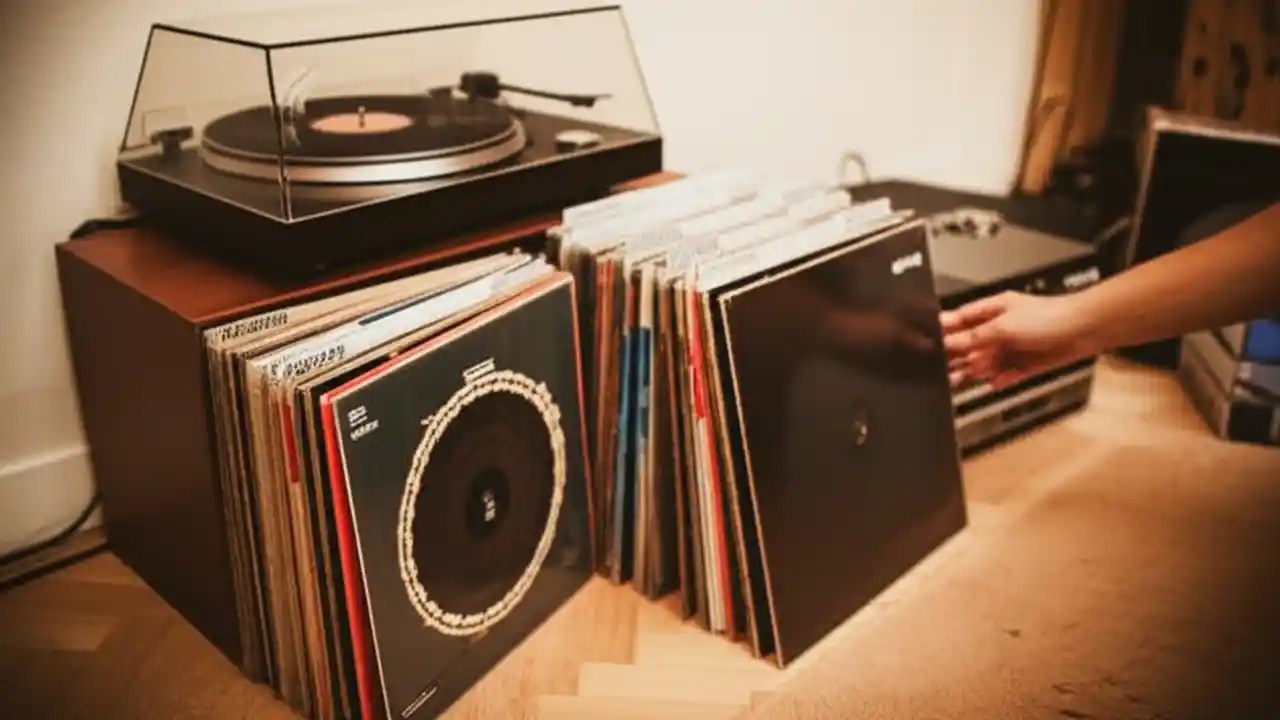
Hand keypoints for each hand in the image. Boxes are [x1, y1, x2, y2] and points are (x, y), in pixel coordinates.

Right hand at [941, 291, 1095, 388]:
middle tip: (943, 371)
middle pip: (970, 345)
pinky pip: (1006, 374)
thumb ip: (973, 338)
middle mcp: (1000, 328)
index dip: (944, 332)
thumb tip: (948, 343)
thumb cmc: (1050, 317)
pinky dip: (1000, 379)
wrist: (1084, 330)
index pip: (959, 320)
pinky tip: (996, 382)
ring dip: (975, 371)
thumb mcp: (1002, 327)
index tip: (930, 344)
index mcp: (991, 310)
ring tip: (961, 381)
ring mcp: (1012, 346)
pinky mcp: (1024, 363)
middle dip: (957, 357)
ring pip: (985, 362)